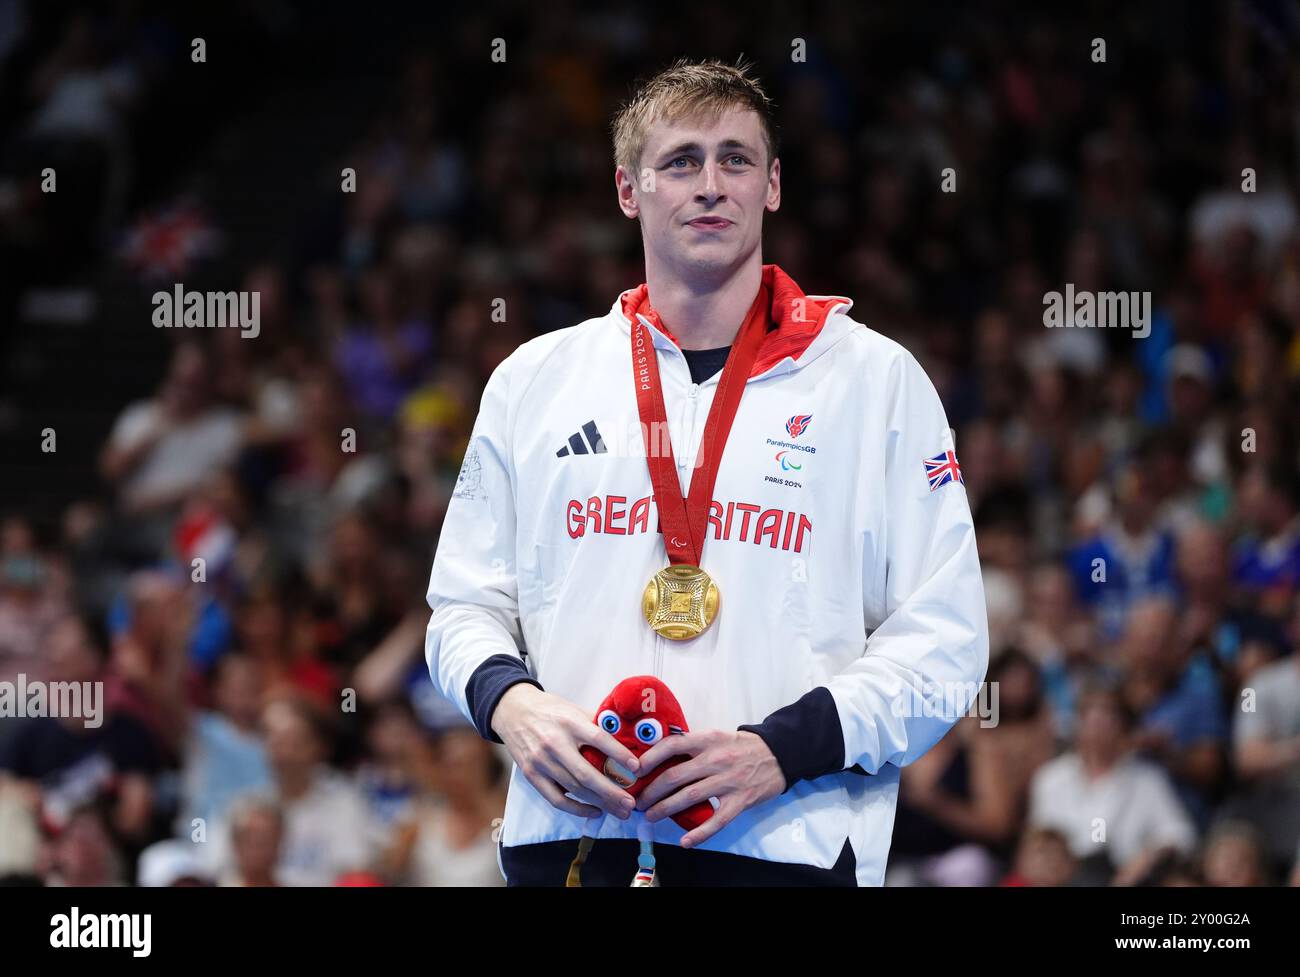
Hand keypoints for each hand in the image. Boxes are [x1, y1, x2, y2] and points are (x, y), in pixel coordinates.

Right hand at [490, 684, 641, 820]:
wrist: (512, 711)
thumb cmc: (549, 709)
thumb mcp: (573, 709)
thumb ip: (595, 724)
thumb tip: (626, 738)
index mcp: (568, 722)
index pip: (598, 739)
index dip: (618, 754)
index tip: (636, 767)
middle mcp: (554, 743)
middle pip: (586, 773)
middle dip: (611, 792)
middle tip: (631, 803)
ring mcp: (540, 761)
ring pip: (574, 789)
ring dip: (599, 803)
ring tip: (620, 810)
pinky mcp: (531, 775)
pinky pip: (556, 799)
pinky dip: (577, 809)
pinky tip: (595, 811)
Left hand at [634, 729, 783, 847]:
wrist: (779, 754)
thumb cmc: (742, 746)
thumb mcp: (717, 736)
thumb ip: (694, 746)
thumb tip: (661, 757)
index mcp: (708, 740)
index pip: (672, 745)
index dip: (650, 757)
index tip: (635, 770)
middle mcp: (715, 759)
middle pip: (675, 776)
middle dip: (652, 791)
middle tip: (639, 802)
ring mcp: (728, 781)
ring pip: (689, 797)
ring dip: (666, 809)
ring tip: (651, 817)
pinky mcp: (740, 800)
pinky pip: (717, 820)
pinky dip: (700, 833)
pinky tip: (685, 841)